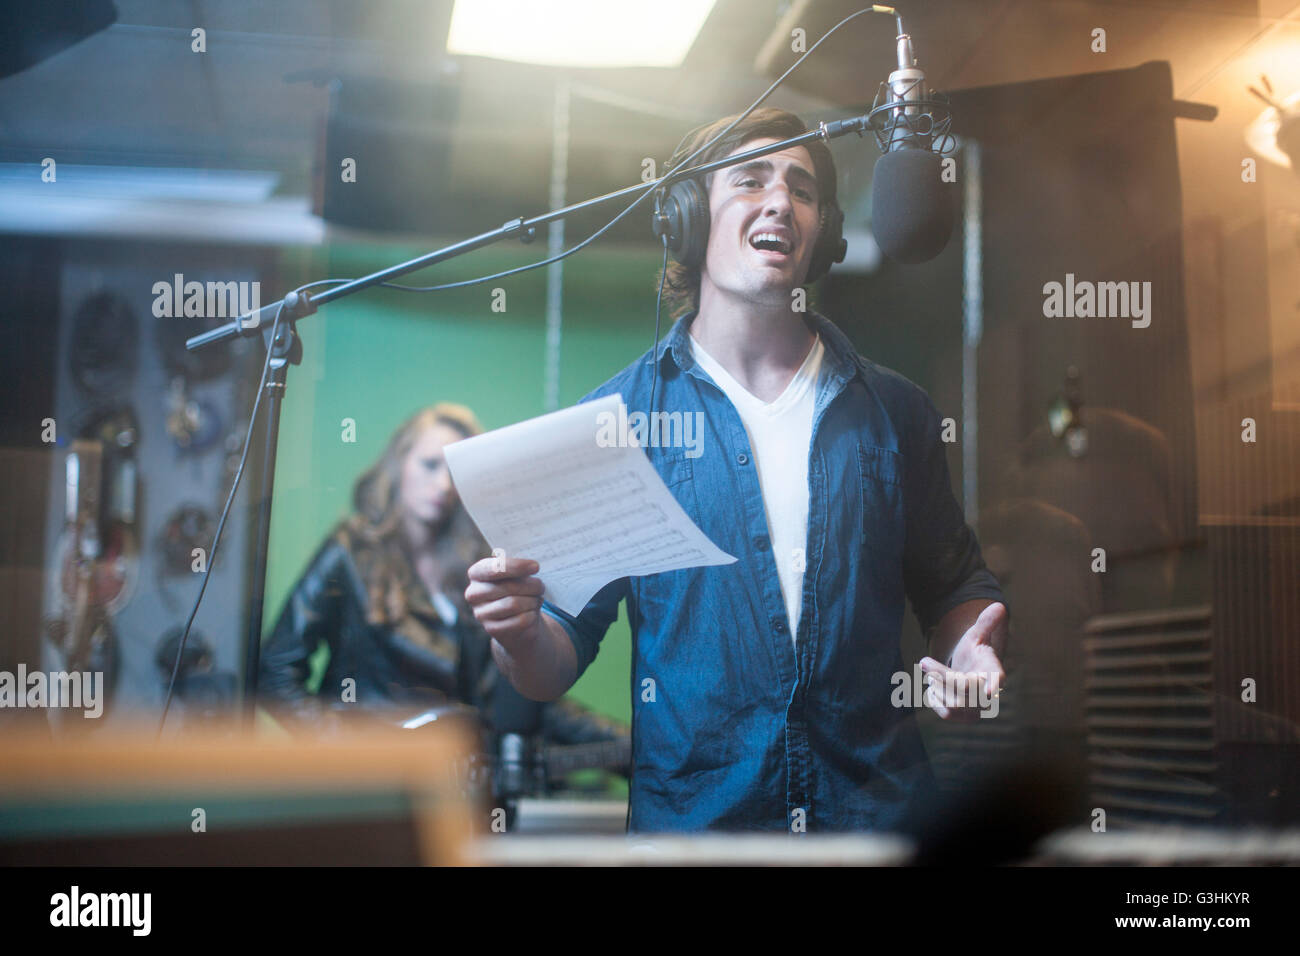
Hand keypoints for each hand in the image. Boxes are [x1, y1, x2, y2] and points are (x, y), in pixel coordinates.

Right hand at [464, 556, 545, 654]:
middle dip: (531, 585)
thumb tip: (532, 567)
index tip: (535, 567)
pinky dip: (532, 615)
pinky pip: (520, 620)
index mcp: (476, 573)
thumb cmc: (516, 589)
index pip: (492, 568)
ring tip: (536, 599)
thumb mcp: (515, 575)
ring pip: (515, 604)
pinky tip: (532, 613)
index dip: (515, 567)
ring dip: (533, 601)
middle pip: (508, 587)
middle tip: (541, 586)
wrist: (515, 618)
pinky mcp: (492, 629)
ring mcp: (481, 613)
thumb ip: (519, 569)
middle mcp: (474, 594)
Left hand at [919, 602, 1006, 720]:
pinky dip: (936, 698)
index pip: (997, 680)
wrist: (967, 671)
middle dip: (941, 675)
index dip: (994, 685)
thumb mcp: (978, 635)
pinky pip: (946, 713)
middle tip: (924, 661)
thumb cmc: (974, 652)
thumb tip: (998, 605)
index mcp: (994, 673)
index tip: (990, 691)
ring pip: (953, 704)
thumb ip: (986, 623)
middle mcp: (988, 695)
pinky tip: (934, 687)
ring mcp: (977, 709)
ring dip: (937, 687)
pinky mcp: (963, 718)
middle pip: (963, 690)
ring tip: (933, 674)